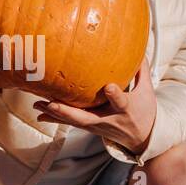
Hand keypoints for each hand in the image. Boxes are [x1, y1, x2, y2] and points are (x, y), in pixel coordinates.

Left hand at [33, 58, 156, 154]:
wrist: (141, 138)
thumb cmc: (144, 110)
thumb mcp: (147, 90)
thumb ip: (140, 69)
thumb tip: (136, 46)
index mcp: (125, 109)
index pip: (121, 102)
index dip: (115, 95)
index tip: (110, 87)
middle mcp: (108, 119)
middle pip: (86, 118)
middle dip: (68, 112)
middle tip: (52, 103)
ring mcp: (97, 126)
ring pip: (73, 121)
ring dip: (55, 113)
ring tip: (38, 104)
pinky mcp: (89, 127)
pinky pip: (70, 122)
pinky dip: (55, 117)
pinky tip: (39, 113)